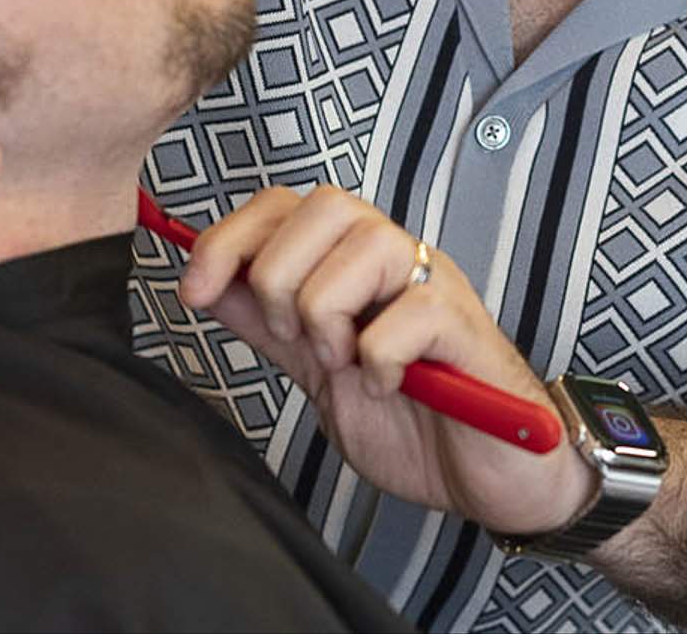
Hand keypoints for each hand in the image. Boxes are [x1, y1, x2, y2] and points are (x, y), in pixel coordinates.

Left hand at [178, 185, 592, 536]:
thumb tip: (208, 282)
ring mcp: (436, 287)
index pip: (286, 206)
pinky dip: (381, 358)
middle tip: (297, 340)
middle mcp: (399, 261)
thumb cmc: (418, 423)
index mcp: (356, 266)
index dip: (230, 238)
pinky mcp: (466, 328)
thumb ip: (270, 327)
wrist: (492, 480)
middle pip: (324, 206)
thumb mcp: (319, 375)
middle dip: (281, 277)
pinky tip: (389, 386)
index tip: (193, 290)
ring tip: (345, 364)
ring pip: (366, 245)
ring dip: (331, 314)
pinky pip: (412, 312)